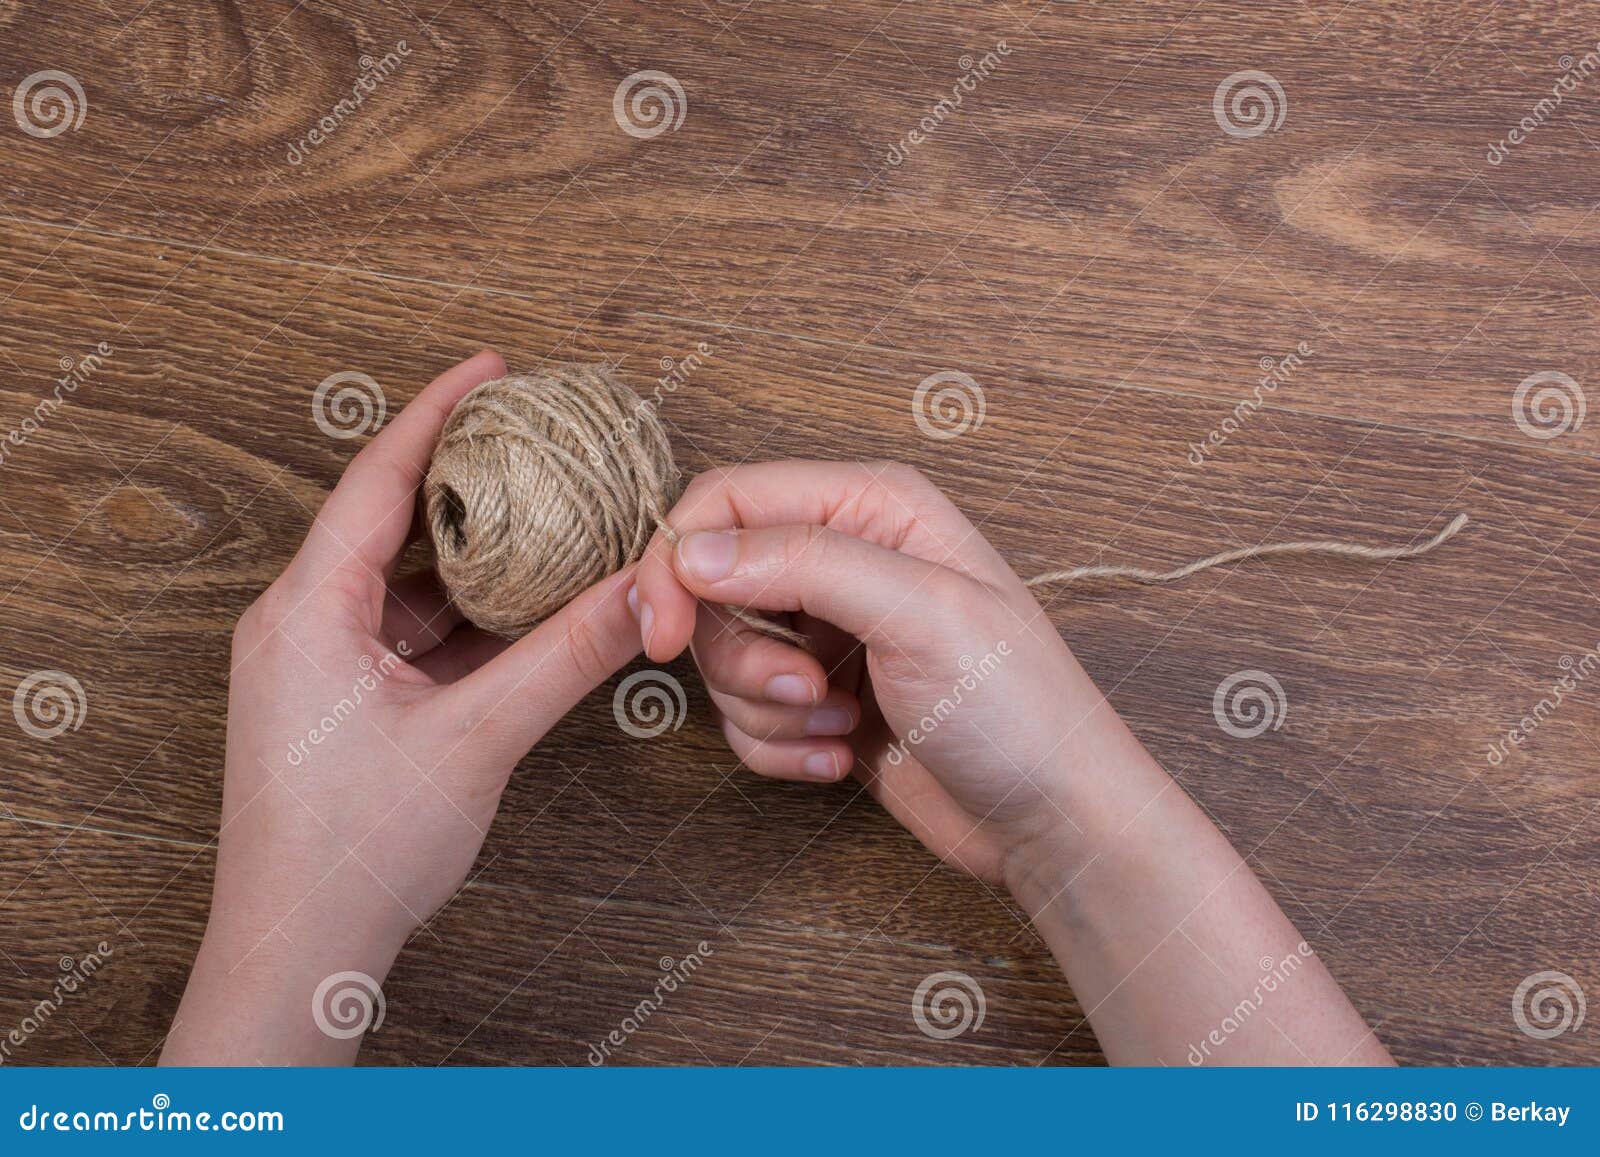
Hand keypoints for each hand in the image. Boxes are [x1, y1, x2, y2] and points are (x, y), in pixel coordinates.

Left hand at [162, 351, 640, 1064]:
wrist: (299, 949)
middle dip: (464, 476)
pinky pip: (405, 629)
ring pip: (402, 579)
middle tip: (534, 436)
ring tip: (542, 515)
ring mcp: (316, 663)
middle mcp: (300, 622)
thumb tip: (642, 593)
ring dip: (470, 551)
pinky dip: (462, 612)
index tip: (492, 366)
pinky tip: (520, 607)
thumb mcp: (479, 737)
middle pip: (389, 517)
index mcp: (308, 608)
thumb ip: (566, 656)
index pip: (377, 476)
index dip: (437, 410)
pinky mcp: (337, 700)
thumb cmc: (354, 850)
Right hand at [633, 460, 1125, 885]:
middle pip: (713, 581)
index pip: (728, 499)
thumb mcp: (919, 615)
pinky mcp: (821, 697)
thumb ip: (804, 563)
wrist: (1050, 820)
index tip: (663, 633)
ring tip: (839, 724)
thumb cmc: (1018, 707)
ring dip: (764, 706)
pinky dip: (777, 745)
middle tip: (803, 689)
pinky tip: (840, 757)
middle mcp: (846, 556)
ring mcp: (831, 630)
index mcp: (872, 506)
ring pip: (723, 654)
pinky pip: (745, 713)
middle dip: (739, 653)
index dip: (678, 559)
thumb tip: (692, 551)